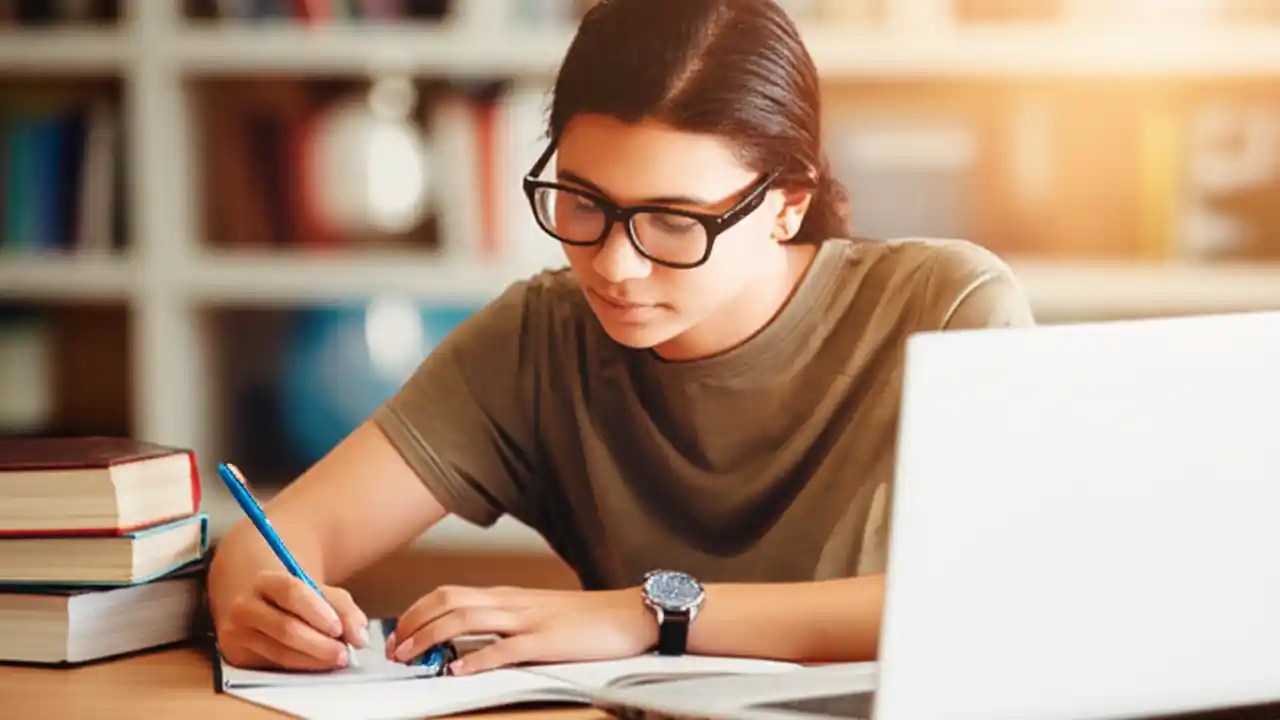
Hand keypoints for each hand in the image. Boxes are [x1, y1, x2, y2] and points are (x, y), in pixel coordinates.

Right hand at [215, 570, 369, 670]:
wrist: (254, 602)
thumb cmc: (292, 598)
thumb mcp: (318, 592)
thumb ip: (343, 609)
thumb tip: (360, 637)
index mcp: (265, 581)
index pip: (290, 591)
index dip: (316, 611)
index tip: (338, 628)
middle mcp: (244, 606)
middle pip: (285, 628)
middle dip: (319, 644)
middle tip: (344, 654)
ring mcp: (236, 633)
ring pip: (280, 653)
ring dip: (314, 660)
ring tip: (336, 659)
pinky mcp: (236, 656)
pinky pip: (274, 666)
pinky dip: (300, 667)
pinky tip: (317, 664)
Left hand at [388, 585, 657, 674]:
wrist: (632, 614)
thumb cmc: (588, 619)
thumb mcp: (540, 613)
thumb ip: (507, 621)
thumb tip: (470, 640)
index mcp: (509, 595)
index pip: (449, 594)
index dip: (417, 612)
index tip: (398, 633)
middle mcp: (512, 602)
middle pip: (448, 601)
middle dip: (414, 623)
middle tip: (394, 648)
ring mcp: (528, 620)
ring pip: (466, 619)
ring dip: (431, 637)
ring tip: (411, 656)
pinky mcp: (547, 642)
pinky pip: (503, 649)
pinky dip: (475, 660)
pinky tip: (457, 671)